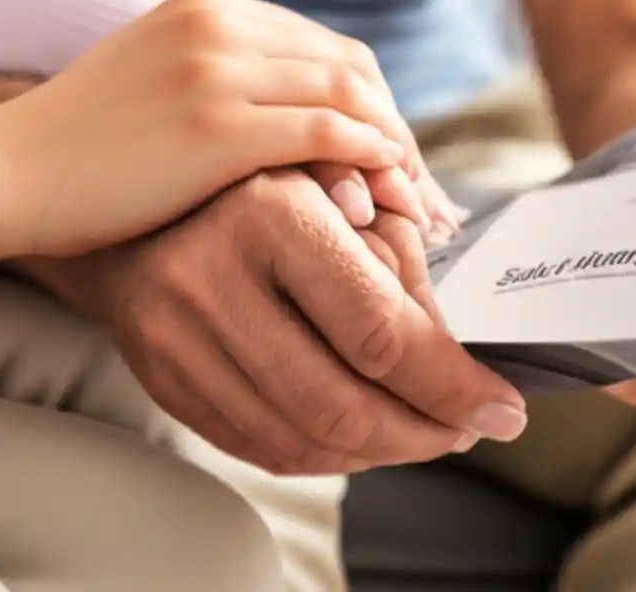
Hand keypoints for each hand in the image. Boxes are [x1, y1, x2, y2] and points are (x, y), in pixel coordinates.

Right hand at [0, 0, 423, 257]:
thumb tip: (292, 127)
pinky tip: (384, 195)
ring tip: (414, 206)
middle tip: (420, 190)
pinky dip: (370, 159)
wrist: (4, 173)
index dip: (374, 106)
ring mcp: (218, 68)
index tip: (395, 157)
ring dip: (395, 151)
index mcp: (208, 9)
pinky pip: (328, 131)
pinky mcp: (216, 123)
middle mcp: (220, 24)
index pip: (326, 51)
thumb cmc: (77, 153)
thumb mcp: (154, 88)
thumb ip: (221, 85)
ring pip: (350, 96)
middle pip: (350, 68)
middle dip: (397, 129)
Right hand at [22, 169, 525, 473]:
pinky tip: (363, 434)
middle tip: (469, 426)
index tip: (502, 408)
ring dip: (380, 452)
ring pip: (301, 440)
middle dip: (425, 433)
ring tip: (424, 432)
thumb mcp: (337, 185)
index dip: (452, 385)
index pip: (379, 334)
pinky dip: (326, 453)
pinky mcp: (162, 377)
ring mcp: (175, 337)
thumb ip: (401, 265)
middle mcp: (210, 279)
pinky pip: (259, 445)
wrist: (132, 198)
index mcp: (268, 214)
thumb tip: (466, 363)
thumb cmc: (256, 183)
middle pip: (341, 407)